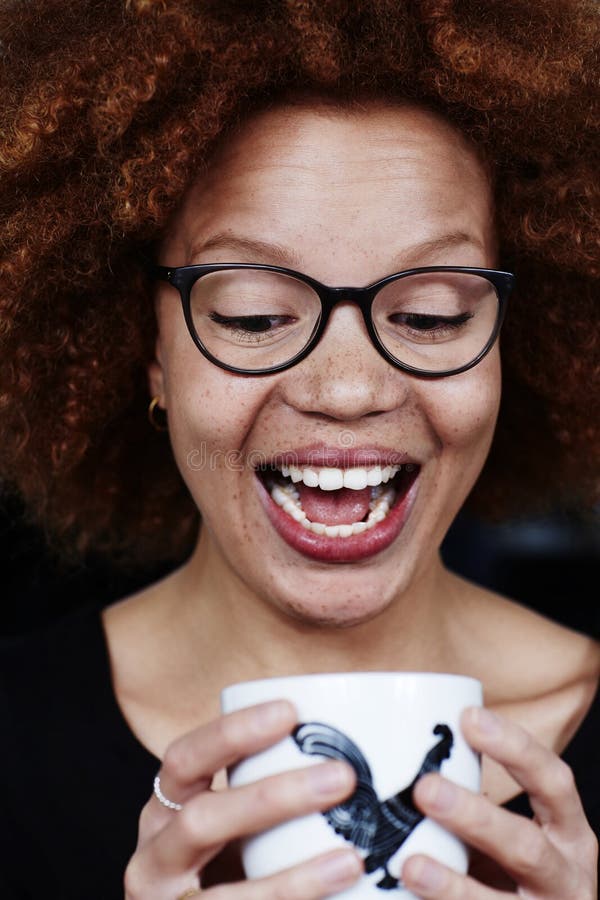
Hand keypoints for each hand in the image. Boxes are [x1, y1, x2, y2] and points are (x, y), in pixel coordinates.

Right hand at [124, 700, 362, 898]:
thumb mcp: (231, 823)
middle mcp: (155, 856)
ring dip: (293, 878)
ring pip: (223, 895)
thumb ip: (266, 788)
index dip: (232, 733)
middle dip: (273, 798)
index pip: (185, 758)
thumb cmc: (226, 863)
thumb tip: (352, 736)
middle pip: (201, 821)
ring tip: (351, 859)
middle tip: (342, 777)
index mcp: (165, 809)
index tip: (291, 711)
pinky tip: (338, 896)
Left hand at [401, 707, 597, 898]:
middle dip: (476, 818)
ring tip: (412, 865)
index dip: (515, 748)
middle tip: (426, 789)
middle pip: (526, 847)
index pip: (552, 781)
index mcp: (567, 832)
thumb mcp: (512, 833)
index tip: (469, 719)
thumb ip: (476, 800)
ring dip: (454, 886)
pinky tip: (409, 898)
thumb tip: (408, 750)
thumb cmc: (514, 871)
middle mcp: (566, 877)